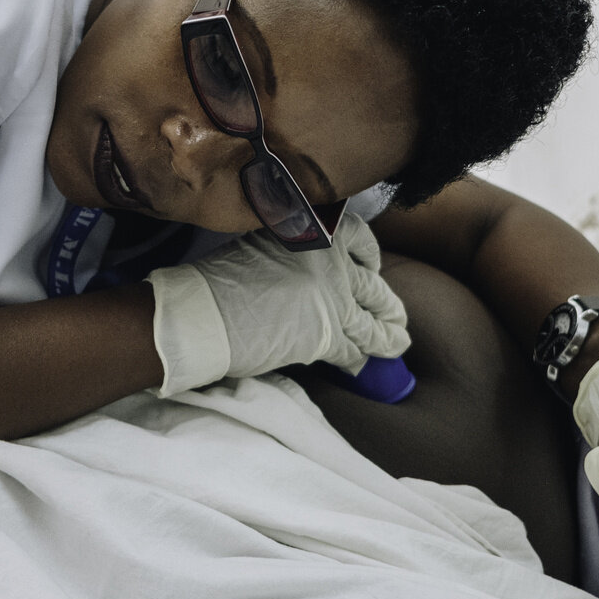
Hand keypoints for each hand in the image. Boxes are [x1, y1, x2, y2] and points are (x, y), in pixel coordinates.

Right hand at [147, 212, 409, 396]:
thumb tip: (314, 269)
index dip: (371, 257)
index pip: (362, 239)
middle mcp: (334, 264)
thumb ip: (297, 250)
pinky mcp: (327, 337)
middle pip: (374, 287)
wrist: (203, 313)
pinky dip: (359, 360)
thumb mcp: (265, 244)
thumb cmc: (222, 278)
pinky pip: (353, 350)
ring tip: (395, 344)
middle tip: (394, 315)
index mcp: (319, 233)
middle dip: (388, 305)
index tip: (371, 267)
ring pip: (374, 323)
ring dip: (387, 336)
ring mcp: (334, 300)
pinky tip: (361, 365)